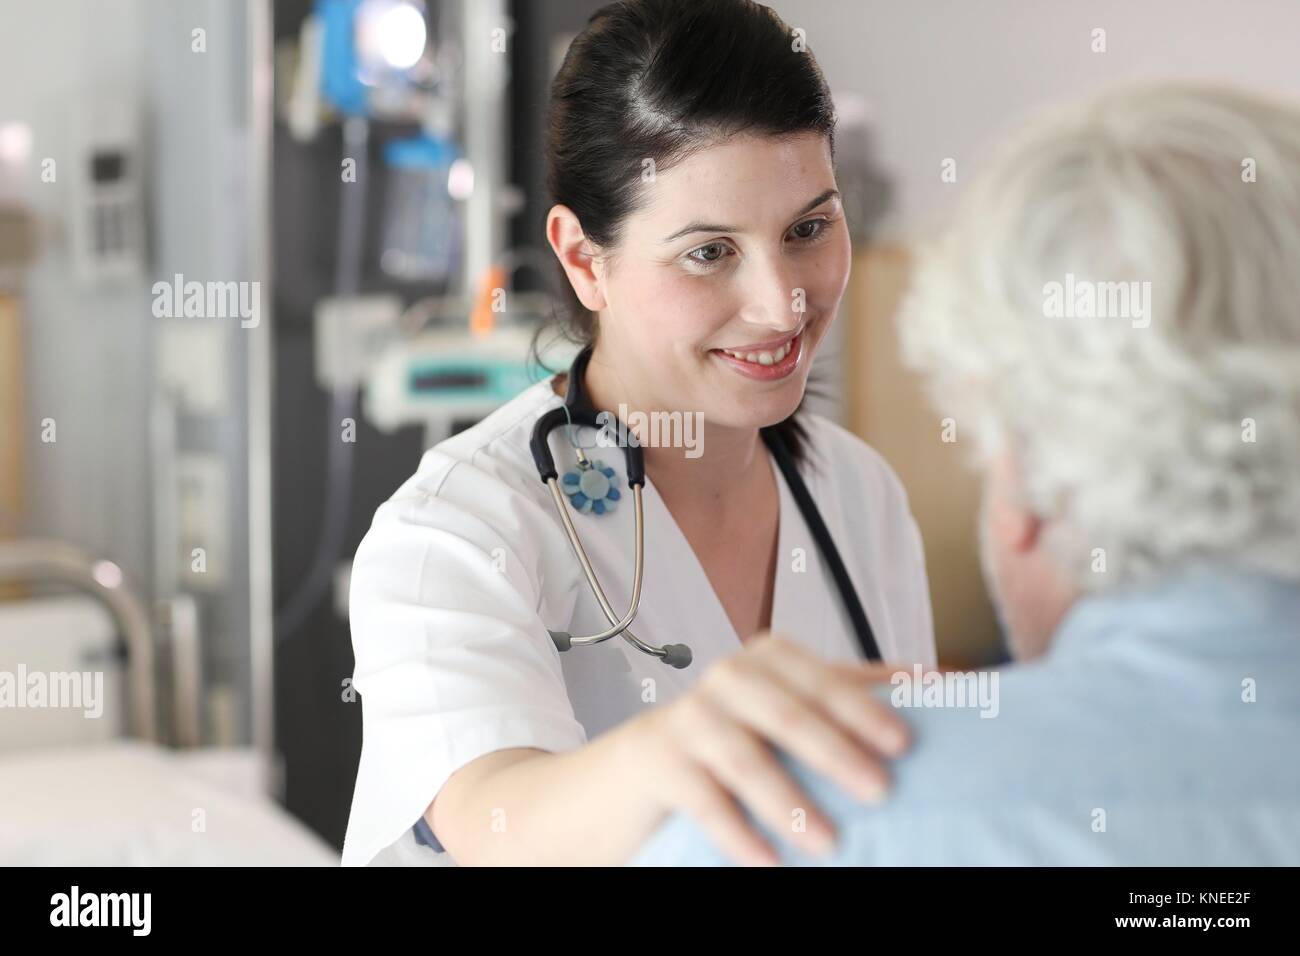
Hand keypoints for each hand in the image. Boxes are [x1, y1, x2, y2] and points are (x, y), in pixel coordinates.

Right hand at [629, 632, 909, 865]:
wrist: (653, 759)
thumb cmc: (740, 729)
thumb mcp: (795, 701)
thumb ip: (856, 690)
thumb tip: (946, 683)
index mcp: (769, 658)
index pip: (821, 679)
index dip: (862, 710)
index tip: (903, 742)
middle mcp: (727, 678)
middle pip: (786, 715)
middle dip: (835, 754)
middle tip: (879, 791)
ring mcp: (690, 718)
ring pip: (744, 760)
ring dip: (789, 804)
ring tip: (828, 841)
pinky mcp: (662, 762)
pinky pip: (704, 801)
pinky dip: (739, 834)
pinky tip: (770, 862)